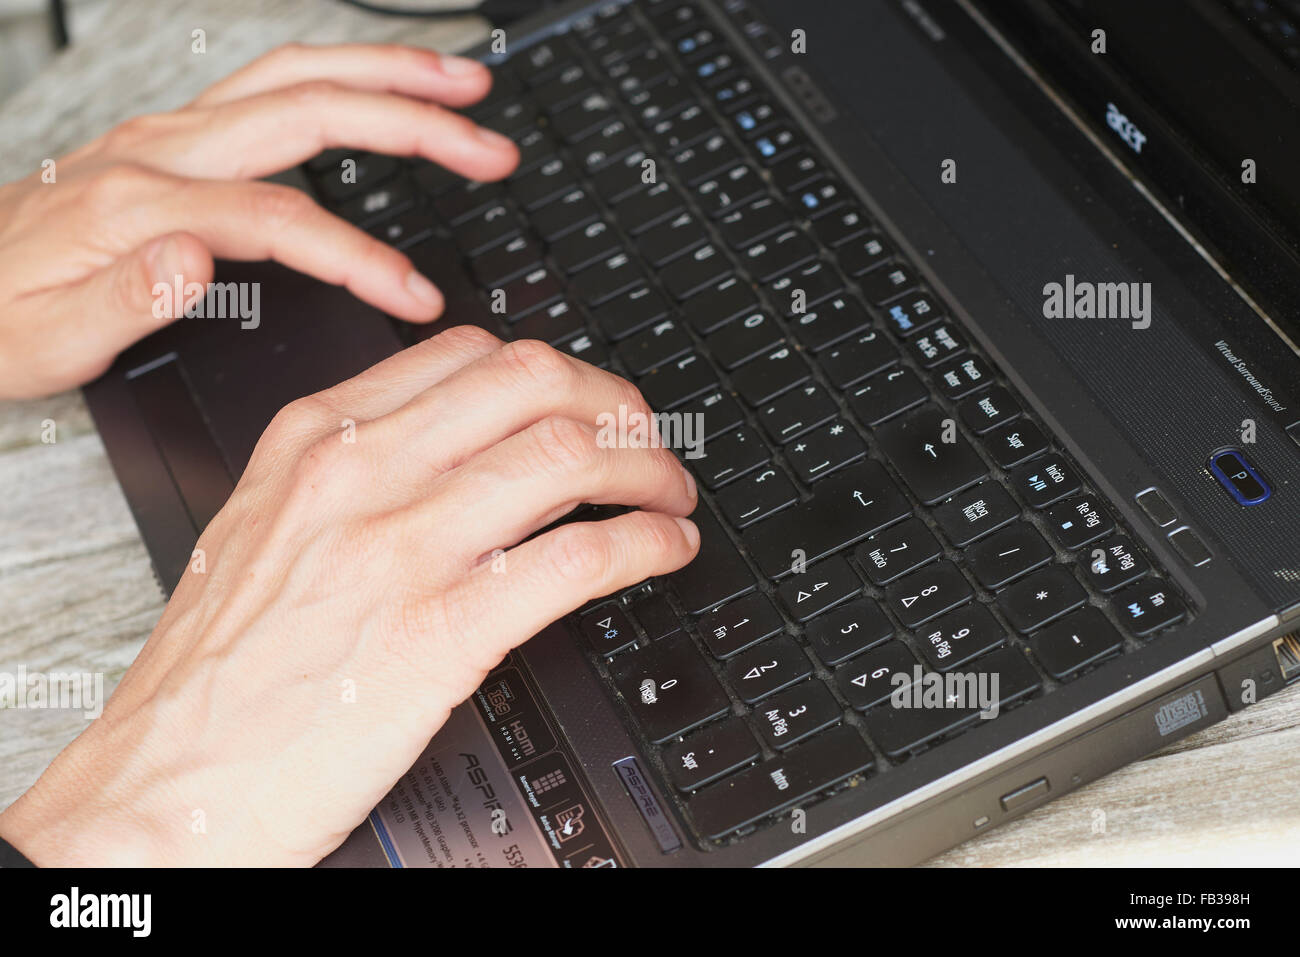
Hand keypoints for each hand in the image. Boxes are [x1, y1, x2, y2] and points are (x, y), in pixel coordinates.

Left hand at [0, 43, 519, 398]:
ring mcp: (172, 133)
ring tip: (463, 88)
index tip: (416, 296)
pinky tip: (380, 89)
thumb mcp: (43, 342)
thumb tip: (200, 260)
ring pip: (297, 77)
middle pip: (308, 110)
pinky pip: (273, 86)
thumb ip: (125, 301)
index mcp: (140, 205)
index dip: (360, 254)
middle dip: (411, 122)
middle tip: (489, 145)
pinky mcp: (178, 136)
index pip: (279, 218)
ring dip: (387, 74)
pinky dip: (343, 77)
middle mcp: (162, 151)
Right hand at [0, 328, 700, 864]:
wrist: (164, 788)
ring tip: (670, 497)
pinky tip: (662, 551)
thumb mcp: (266, 533)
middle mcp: (360, 475)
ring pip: (567, 457)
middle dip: (614, 405)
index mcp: (315, 441)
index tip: (586, 404)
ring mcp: (401, 548)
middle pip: (533, 383)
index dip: (555, 372)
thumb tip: (456, 454)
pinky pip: (577, 557)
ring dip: (648, 472)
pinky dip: (644, 544)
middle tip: (644, 442)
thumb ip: (353, 477)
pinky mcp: (439, 633)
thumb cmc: (215, 676)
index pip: (467, 354)